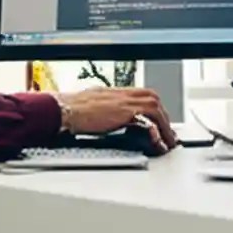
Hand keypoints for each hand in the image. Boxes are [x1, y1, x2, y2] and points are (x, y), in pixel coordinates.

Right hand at [57, 87, 177, 152]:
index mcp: (112, 92)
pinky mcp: (125, 110)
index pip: (140, 94)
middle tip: (168, 132)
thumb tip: (108, 119)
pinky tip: (160, 140)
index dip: (153, 108)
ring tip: (168, 139)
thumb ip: (102, 110)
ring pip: (154, 104)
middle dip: (163, 115)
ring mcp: (123, 100)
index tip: (158, 121)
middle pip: (151, 97)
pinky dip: (158, 128)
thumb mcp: (90, 106)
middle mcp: (120, 93)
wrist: (63, 110)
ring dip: (164, 122)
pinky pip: (150, 115)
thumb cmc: (70, 110)